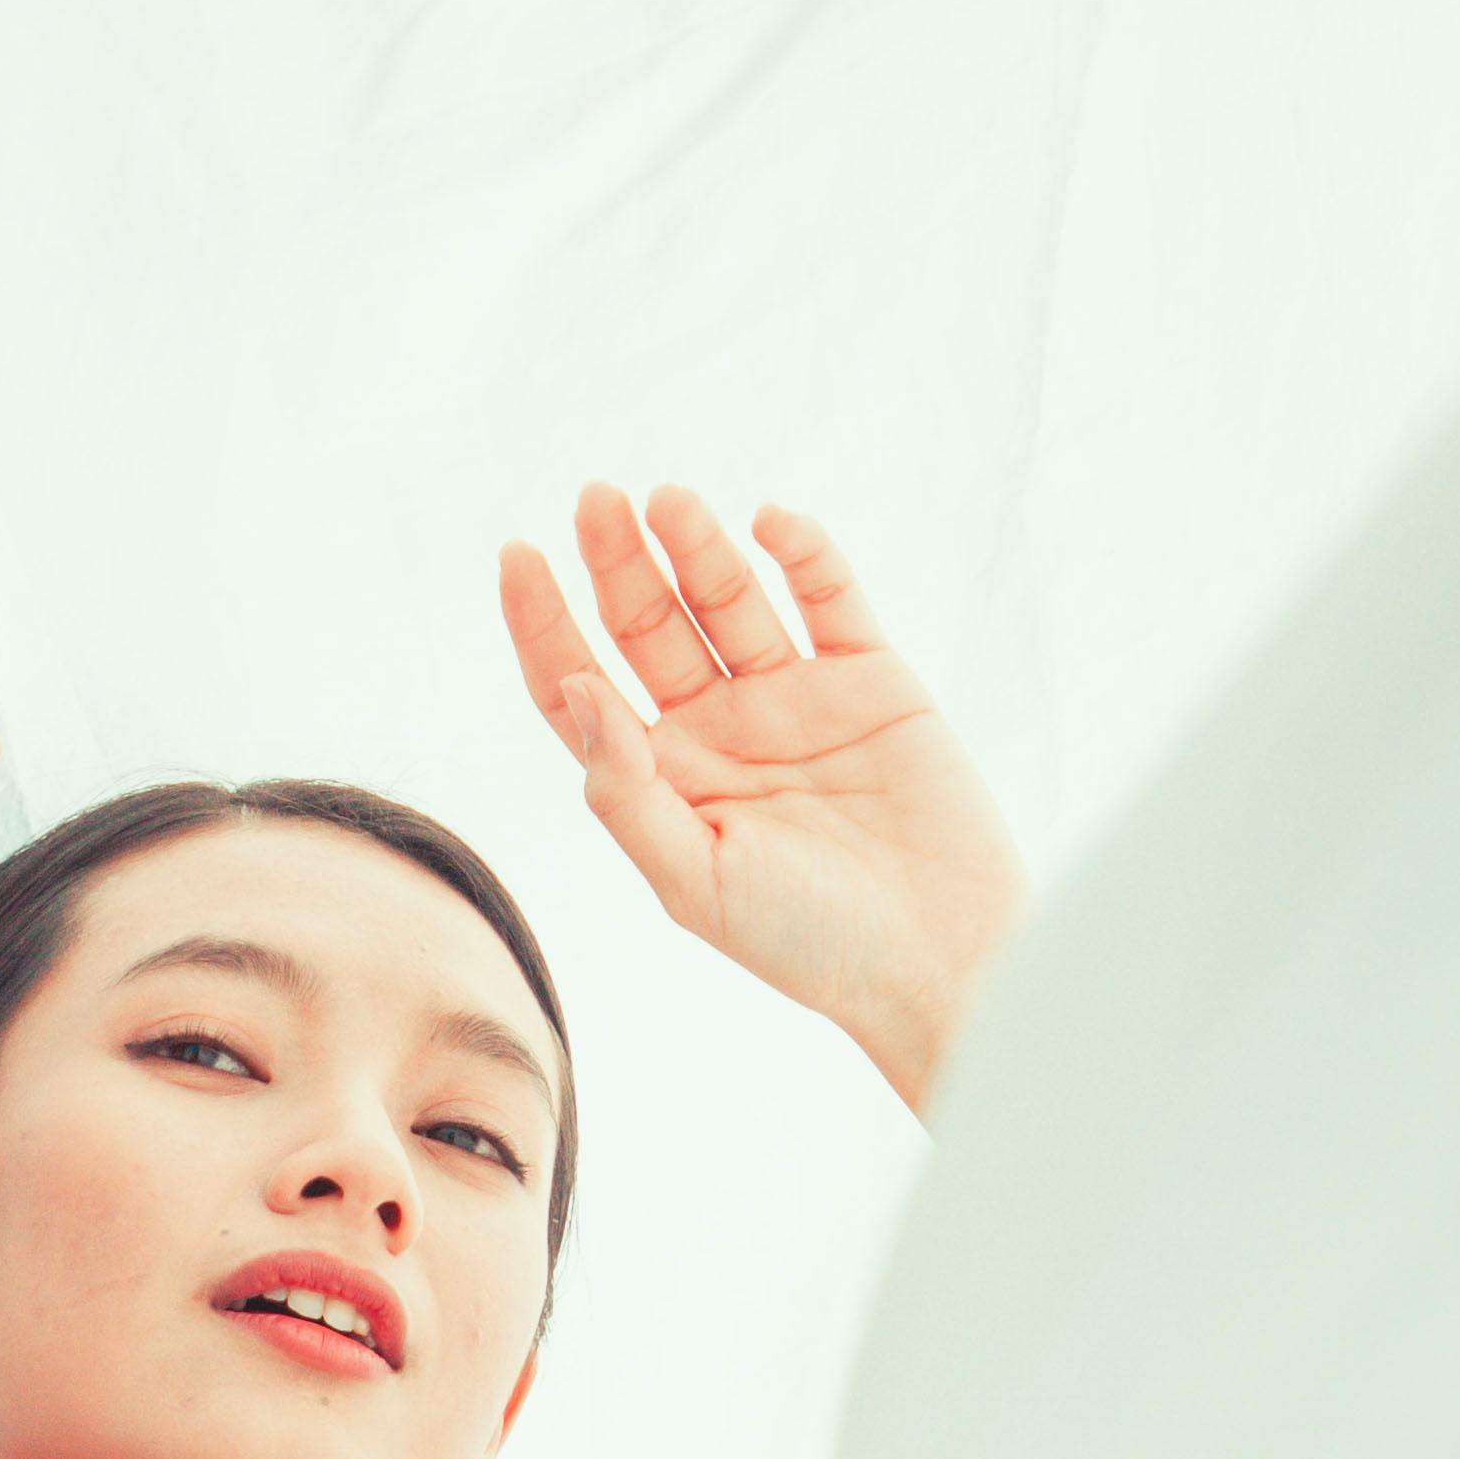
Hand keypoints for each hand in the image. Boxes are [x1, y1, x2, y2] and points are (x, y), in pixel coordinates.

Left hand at [500, 488, 1030, 1111]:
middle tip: (595, 501)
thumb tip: (576, 688)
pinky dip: (803, 554)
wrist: (941, 958)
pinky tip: (771, 523)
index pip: (580, 685)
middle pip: (648, 626)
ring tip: (668, 500)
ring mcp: (793, 698)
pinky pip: (828, 599)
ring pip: (729, 599)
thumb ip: (626, 792)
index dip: (543, 623)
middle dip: (617, 563)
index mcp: (663, 781)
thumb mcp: (693, 881)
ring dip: (696, 546)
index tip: (518, 556)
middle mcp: (718, 731)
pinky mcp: (870, 678)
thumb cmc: (808, 943)